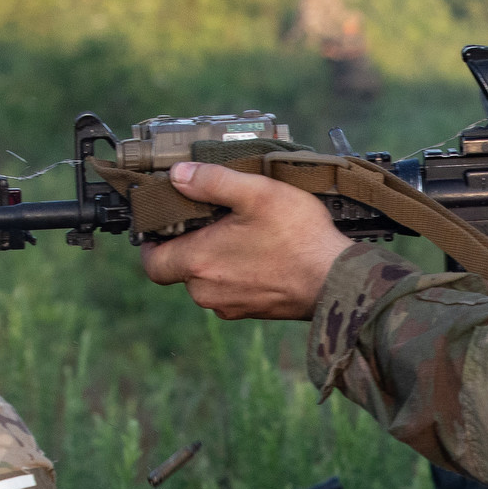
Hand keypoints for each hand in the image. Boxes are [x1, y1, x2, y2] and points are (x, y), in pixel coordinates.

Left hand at [139, 163, 354, 319]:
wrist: (336, 282)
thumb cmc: (299, 238)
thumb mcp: (257, 193)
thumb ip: (212, 181)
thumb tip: (178, 175)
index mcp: (198, 262)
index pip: (152, 263)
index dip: (151, 245)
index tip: (163, 228)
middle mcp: (207, 292)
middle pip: (181, 270)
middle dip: (191, 246)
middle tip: (212, 222)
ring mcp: (231, 306)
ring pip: (207, 282)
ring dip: (217, 261)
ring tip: (242, 236)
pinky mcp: (252, 313)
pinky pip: (232, 293)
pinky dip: (238, 275)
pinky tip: (261, 255)